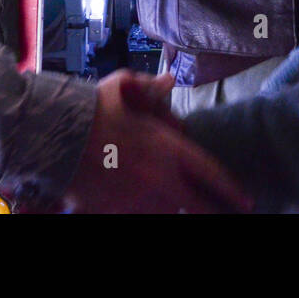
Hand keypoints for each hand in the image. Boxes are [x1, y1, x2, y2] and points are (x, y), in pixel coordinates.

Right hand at [63, 70, 251, 212]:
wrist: (52, 138)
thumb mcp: (121, 87)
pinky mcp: (114, 213)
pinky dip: (145, 210)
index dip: (231, 190)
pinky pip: (137, 216)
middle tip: (226, 212)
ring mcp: (137, 202)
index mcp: (166, 149)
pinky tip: (145, 204)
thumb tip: (169, 81)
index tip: (246, 202)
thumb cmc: (89, 110)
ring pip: (167, 213)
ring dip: (174, 208)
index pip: (210, 174)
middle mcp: (158, 181)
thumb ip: (149, 87)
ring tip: (182, 204)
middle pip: (196, 205)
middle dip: (212, 210)